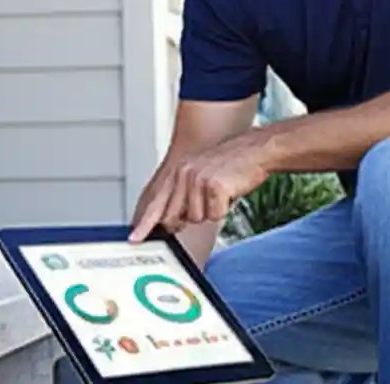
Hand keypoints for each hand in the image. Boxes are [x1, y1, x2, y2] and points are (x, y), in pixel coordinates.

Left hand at [128, 128, 276, 241]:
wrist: (255, 150)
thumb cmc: (230, 163)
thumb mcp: (198, 172)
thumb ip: (181, 192)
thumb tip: (171, 220)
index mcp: (177, 171)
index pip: (155, 202)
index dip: (144, 224)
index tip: (134, 239)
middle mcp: (183, 174)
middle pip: (172, 216)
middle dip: (185, 220)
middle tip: (204, 204)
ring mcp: (197, 179)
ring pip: (196, 218)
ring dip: (209, 211)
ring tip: (218, 193)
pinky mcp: (213, 186)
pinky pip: (214, 215)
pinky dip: (223, 209)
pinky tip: (228, 193)